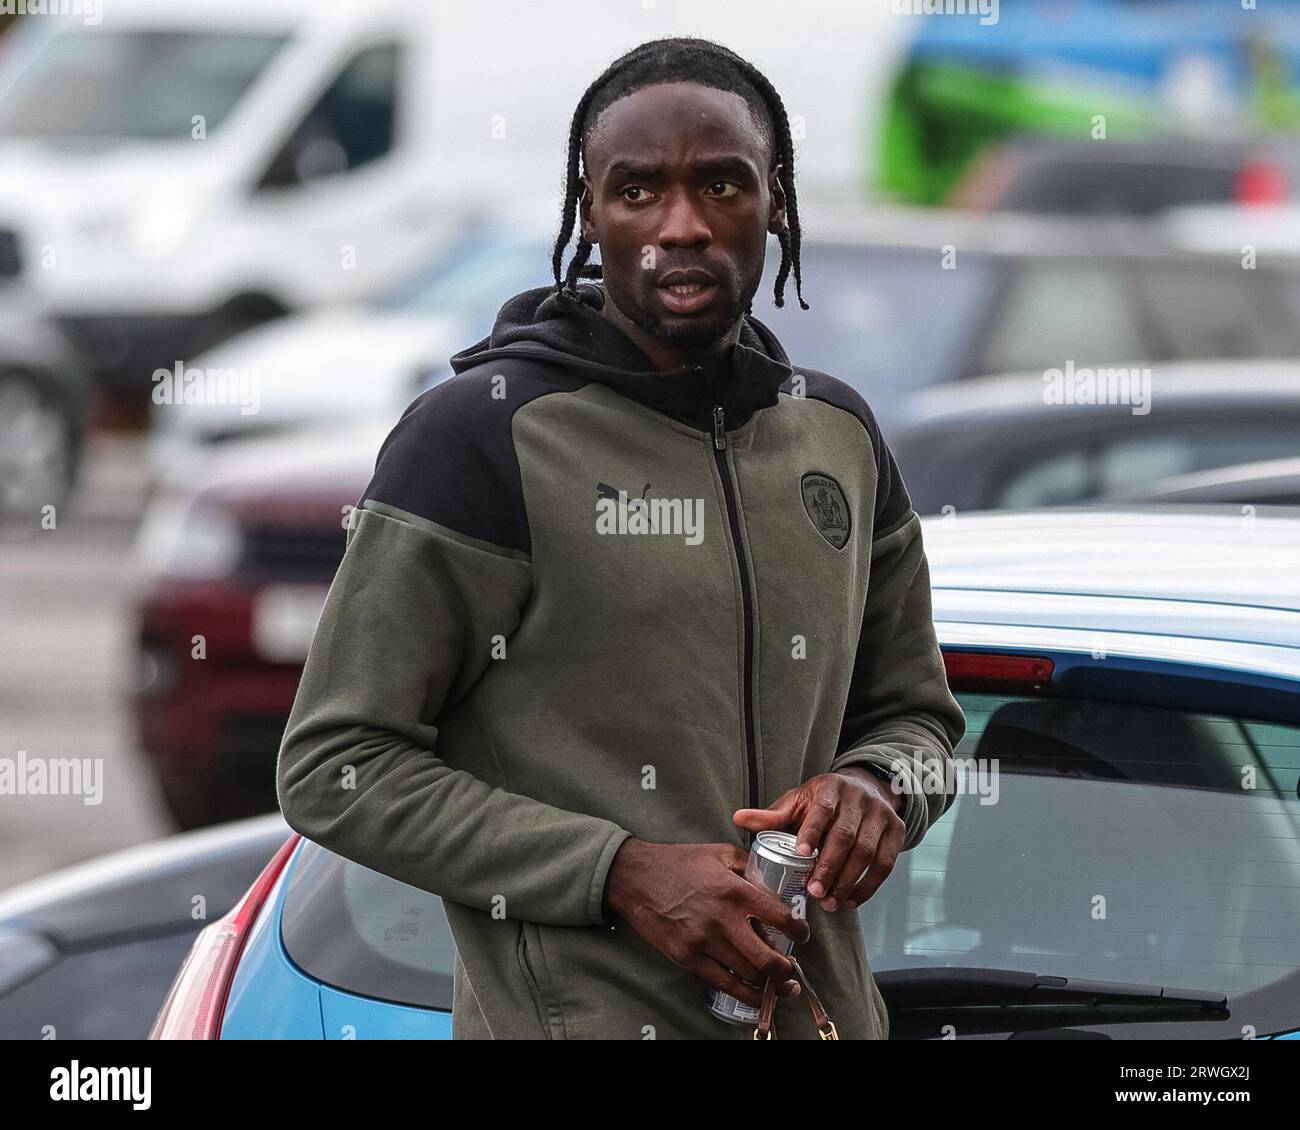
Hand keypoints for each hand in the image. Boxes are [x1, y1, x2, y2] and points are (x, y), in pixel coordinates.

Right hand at [604, 839, 809, 1008]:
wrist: (635, 878)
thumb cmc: (677, 863)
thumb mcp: (718, 853)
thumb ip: (748, 866)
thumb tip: (773, 882)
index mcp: (734, 890)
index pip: (780, 917)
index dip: (799, 930)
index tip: (802, 934)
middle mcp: (722, 920)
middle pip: (767, 959)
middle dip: (787, 969)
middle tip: (792, 968)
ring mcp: (703, 942)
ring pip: (747, 975)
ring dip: (769, 984)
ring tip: (780, 983)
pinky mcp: (687, 958)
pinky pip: (723, 983)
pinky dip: (744, 993)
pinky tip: (756, 993)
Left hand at [733, 767, 905, 911]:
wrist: (866, 788)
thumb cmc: (824, 800)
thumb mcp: (798, 801)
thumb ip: (772, 815)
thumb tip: (738, 818)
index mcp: (831, 789)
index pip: (822, 810)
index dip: (812, 832)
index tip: (800, 854)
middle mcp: (859, 800)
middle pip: (845, 836)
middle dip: (829, 867)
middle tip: (814, 892)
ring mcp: (881, 815)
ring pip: (867, 852)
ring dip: (848, 881)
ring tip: (829, 902)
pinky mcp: (897, 832)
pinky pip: (885, 864)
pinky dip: (868, 885)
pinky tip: (851, 900)